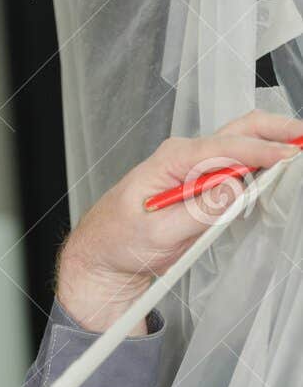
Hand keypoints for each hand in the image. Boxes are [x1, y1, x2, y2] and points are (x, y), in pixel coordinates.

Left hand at [56, 108, 302, 331]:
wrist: (103, 256)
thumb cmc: (121, 242)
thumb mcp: (157, 234)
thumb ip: (197, 212)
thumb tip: (233, 188)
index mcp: (171, 160)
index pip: (224, 148)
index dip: (260, 152)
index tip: (288, 157)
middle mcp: (185, 156)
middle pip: (238, 131)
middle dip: (275, 130)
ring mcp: (194, 167)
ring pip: (241, 143)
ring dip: (272, 143)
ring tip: (298, 149)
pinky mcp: (201, 182)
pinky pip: (236, 166)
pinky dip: (260, 162)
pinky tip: (278, 167)